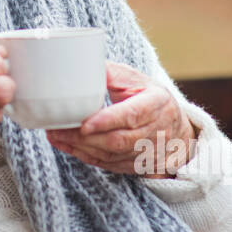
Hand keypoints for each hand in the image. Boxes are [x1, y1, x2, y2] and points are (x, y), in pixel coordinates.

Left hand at [45, 60, 196, 177]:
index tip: (84, 124)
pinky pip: (109, 165)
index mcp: (156, 103)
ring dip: (81, 148)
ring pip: (112, 155)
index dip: (107, 121)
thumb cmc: (149, 97)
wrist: (175, 126)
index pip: (132, 115)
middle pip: (119, 140)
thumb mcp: (136, 80)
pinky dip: (86, 157)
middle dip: (85, 138)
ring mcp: (148, 151)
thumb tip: (83, 67)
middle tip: (58, 130)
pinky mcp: (137, 165)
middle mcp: (156, 130)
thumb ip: (111, 74)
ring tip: (56, 136)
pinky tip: (67, 146)